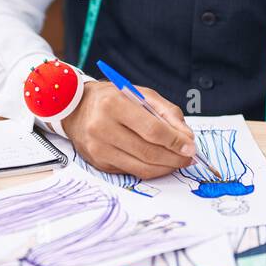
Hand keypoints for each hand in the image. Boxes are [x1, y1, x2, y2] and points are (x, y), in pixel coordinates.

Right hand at [60, 81, 195, 178]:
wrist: (75, 108)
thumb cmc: (112, 99)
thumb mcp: (140, 94)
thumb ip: (166, 112)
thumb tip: (186, 138)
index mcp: (114, 105)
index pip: (152, 130)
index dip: (175, 141)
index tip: (190, 147)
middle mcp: (102, 128)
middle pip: (148, 152)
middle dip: (174, 158)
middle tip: (188, 157)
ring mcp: (98, 148)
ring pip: (141, 167)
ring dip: (165, 167)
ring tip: (177, 161)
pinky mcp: (98, 162)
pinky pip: (131, 171)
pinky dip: (150, 169)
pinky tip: (159, 163)